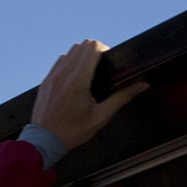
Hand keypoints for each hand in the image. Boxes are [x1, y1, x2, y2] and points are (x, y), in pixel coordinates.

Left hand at [32, 40, 147, 153]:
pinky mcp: (46, 80)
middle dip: (95, 51)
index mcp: (78, 81)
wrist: (44, 141)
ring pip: (70, 50)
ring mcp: (52, 76)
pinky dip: (70, 62)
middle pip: (82, 45)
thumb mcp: (100, 117)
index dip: (105, 50)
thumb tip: (142, 85)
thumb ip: (122, 98)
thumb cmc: (72, 132)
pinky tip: (75, 77)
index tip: (109, 62)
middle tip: (101, 67)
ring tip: (89, 72)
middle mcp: (63, 74)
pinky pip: (60, 60)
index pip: (93, 47)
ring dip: (82, 55)